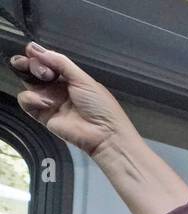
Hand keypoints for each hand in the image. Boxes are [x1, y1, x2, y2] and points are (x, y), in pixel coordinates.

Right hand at [10, 42, 135, 156]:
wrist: (105, 134)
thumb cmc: (100, 106)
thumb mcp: (83, 79)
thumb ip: (60, 62)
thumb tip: (36, 49)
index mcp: (68, 77)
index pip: (46, 61)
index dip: (37, 55)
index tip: (32, 51)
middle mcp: (57, 87)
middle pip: (33, 71)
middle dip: (30, 64)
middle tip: (36, 67)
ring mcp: (48, 101)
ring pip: (28, 84)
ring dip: (31, 79)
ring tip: (45, 81)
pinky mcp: (42, 115)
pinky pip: (26, 102)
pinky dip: (31, 98)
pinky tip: (46, 101)